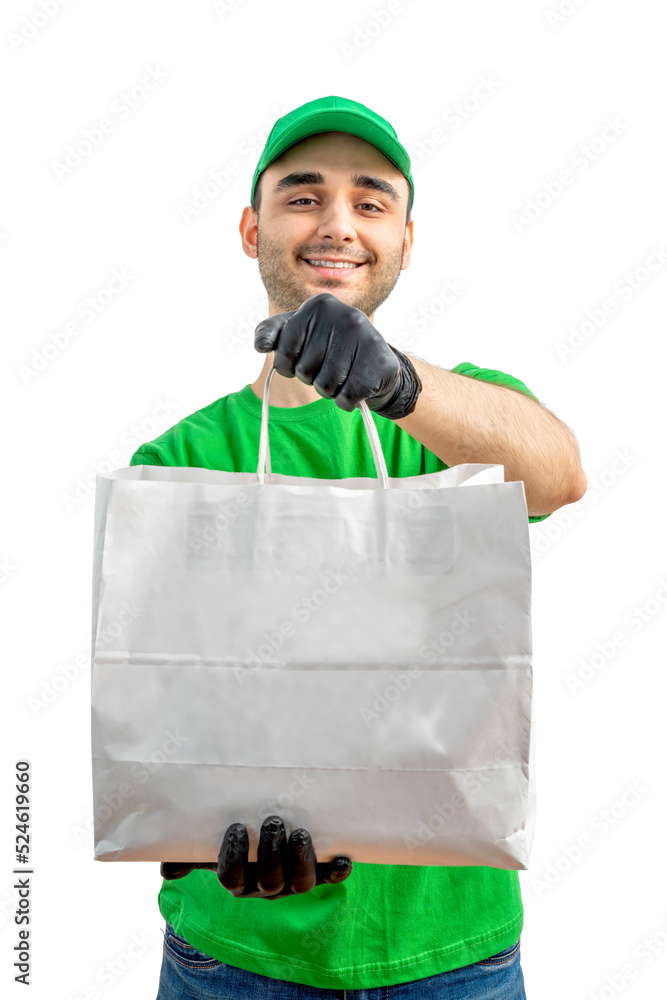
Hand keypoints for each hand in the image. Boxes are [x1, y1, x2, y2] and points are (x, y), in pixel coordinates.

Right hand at [160, 815, 352, 899]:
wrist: (270, 837)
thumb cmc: (237, 839)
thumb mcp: (210, 844)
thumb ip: (188, 852)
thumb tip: (165, 869)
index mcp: (239, 879)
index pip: (231, 879)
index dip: (234, 857)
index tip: (236, 828)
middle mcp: (266, 886)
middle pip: (270, 880)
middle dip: (272, 852)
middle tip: (274, 821)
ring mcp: (293, 881)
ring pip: (300, 884)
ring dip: (301, 860)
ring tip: (300, 834)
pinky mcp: (318, 872)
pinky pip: (330, 878)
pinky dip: (337, 871)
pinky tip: (344, 859)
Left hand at [254, 292, 421, 419]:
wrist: (376, 362)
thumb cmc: (330, 347)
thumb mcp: (298, 332)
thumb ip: (271, 333)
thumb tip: (260, 346)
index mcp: (319, 305)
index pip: (283, 349)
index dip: (287, 365)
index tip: (301, 359)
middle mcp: (345, 316)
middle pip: (305, 370)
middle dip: (311, 378)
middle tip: (327, 368)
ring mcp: (366, 339)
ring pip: (325, 386)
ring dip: (329, 391)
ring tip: (342, 377)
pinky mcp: (380, 365)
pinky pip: (346, 399)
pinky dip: (346, 401)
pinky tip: (355, 386)